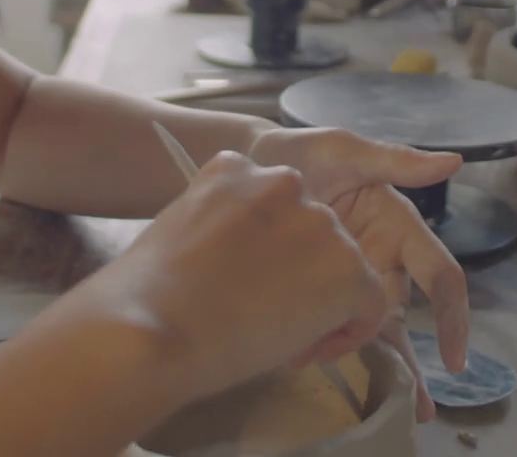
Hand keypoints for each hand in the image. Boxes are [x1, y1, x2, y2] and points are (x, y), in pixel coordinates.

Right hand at [87, 152, 391, 409]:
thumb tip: (241, 264)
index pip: (272, 204)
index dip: (267, 251)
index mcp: (236, 169)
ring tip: (280, 337)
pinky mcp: (348, 268)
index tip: (245, 285)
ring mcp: (320, 222)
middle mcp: (284, 182)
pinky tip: (311, 348)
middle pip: (311, 234)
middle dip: (298, 274)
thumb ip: (221, 229)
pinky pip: (370, 303)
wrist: (152, 326)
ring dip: (323, 302)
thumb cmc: (146, 297)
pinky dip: (351, 329)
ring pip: (342, 267)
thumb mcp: (179, 232)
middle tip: (264, 316)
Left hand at [249, 128, 469, 421]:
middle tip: (330, 354)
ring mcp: (348, 278)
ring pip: (362, 326)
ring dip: (341, 346)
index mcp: (398, 227)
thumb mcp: (343, 151)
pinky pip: (329, 323)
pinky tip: (294, 354)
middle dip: (372, 341)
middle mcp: (381, 259)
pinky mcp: (316, 289)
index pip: (440, 275)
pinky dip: (318, 342)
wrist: (246, 164)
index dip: (452, 316)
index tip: (453, 361)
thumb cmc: (299, 152)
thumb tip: (455, 161)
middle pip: (391, 312)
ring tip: (305, 358)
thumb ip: (394, 161)